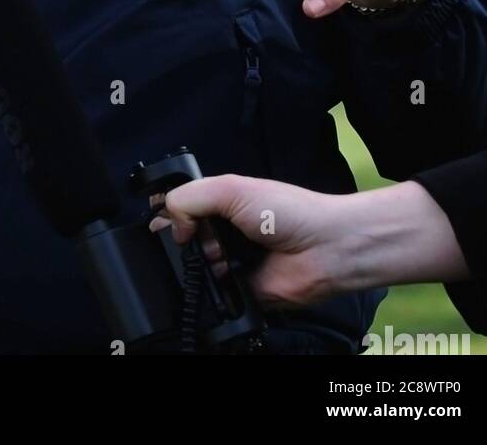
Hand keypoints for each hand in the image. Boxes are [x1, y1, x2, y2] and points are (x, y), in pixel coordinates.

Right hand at [149, 174, 366, 307]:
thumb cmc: (287, 211)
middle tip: (188, 239)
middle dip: (178, 240)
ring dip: (196, 266)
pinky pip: (215, 297)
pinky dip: (212, 292)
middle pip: (182, 239)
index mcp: (220, 203)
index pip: (181, 206)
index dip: (167, 212)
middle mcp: (223, 233)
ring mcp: (231, 264)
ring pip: (194, 269)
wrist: (326, 249)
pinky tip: (219, 280)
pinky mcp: (240, 294)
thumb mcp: (232, 188)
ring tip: (215, 257)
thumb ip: (191, 198)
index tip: (160, 218)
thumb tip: (170, 226)